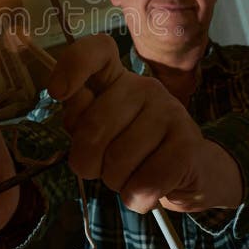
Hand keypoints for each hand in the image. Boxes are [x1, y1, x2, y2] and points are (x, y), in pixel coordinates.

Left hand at [47, 34, 241, 213]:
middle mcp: (145, 87)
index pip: (96, 51)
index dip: (73, 66)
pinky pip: (144, 183)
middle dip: (87, 162)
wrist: (190, 175)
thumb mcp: (99, 135)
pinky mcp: (189, 144)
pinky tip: (147, 191)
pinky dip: (136, 198)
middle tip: (102, 168)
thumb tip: (69, 96)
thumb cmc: (133, 153)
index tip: (58, 92)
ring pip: (117, 161)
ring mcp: (171, 112)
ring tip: (131, 176)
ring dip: (115, 183)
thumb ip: (79, 118)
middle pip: (93, 127)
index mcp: (117, 80)